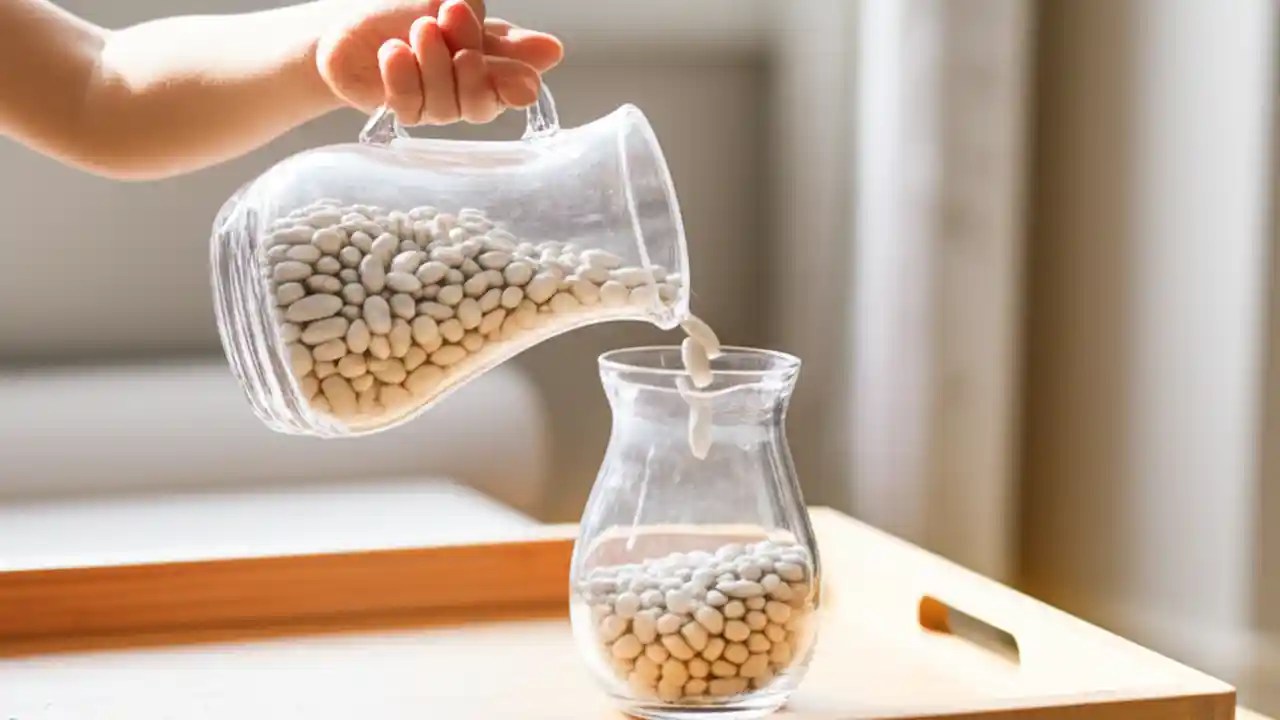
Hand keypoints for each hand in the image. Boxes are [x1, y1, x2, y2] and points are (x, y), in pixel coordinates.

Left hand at [316, 0, 562, 124]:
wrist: (355, 20)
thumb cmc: (411, 13)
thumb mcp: (463, 13)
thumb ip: (503, 38)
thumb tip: (553, 52)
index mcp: (490, 72)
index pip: (514, 90)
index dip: (514, 83)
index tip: (513, 71)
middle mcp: (464, 96)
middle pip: (481, 102)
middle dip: (471, 64)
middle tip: (454, 16)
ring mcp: (432, 108)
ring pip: (445, 105)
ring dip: (434, 62)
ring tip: (422, 28)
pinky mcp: (398, 111)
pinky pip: (408, 104)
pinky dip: (403, 76)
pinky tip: (393, 51)